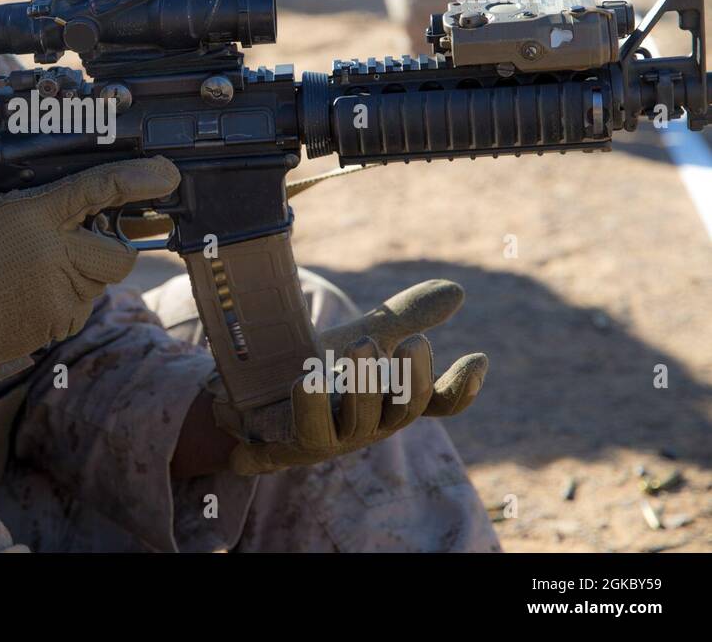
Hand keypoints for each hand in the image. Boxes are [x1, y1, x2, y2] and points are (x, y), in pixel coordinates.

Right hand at [0, 157, 180, 380]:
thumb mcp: (2, 208)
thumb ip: (49, 203)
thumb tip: (95, 198)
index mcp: (38, 215)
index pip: (99, 188)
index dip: (139, 179)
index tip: (168, 175)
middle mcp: (57, 254)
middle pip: (121, 253)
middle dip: (110, 249)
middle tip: (76, 247)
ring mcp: (63, 293)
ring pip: (102, 281)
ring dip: (85, 275)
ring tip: (39, 274)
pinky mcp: (61, 323)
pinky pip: (84, 306)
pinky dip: (68, 300)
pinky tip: (34, 296)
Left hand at [217, 279, 487, 474]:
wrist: (255, 397)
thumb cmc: (319, 369)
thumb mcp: (364, 337)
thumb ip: (406, 317)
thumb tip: (458, 290)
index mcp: (391, 400)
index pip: (437, 403)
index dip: (461, 388)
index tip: (479, 357)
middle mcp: (371, 423)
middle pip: (404, 409)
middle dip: (411, 377)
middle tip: (411, 342)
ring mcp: (336, 438)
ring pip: (360, 422)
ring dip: (363, 385)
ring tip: (360, 346)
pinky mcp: (298, 443)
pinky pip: (309, 431)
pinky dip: (311, 405)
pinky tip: (307, 380)